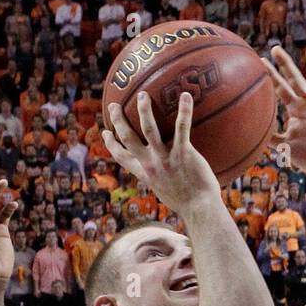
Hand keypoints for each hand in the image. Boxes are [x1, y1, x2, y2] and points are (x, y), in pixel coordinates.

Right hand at [102, 91, 220, 211]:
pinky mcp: (184, 153)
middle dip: (118, 120)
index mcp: (145, 173)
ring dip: (144, 110)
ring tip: (142, 95)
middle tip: (115, 105)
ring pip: (149, 129)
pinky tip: (186, 95)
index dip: (111, 144)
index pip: (121, 157)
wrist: (200, 210)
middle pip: (128, 138)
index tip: (105, 132)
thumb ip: (160, 179)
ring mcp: (166, 158)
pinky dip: (184, 110)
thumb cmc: (187, 203)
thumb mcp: (165, 192)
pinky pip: (182, 127)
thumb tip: (163, 175)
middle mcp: (151, 164)